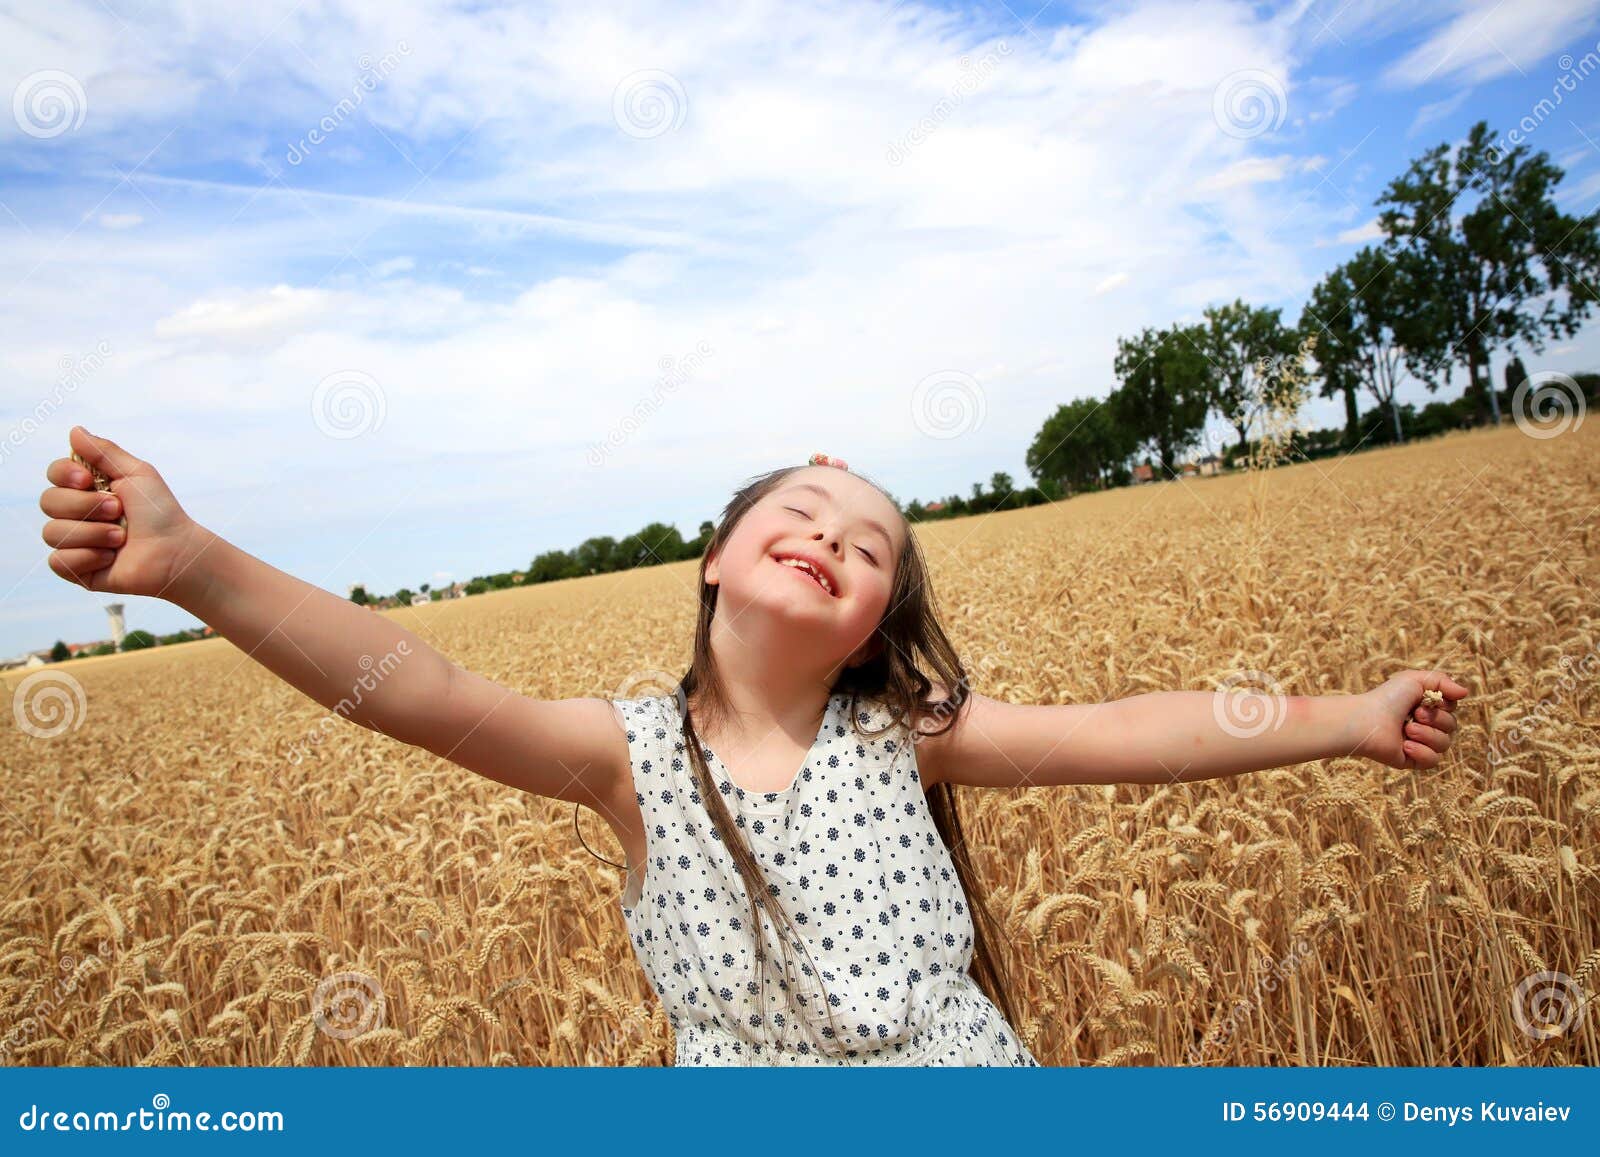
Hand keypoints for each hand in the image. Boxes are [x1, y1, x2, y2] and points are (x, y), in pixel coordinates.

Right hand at [40, 427, 203, 598]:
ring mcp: (75, 542)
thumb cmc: (161, 512)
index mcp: (87, 488)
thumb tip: (75, 430)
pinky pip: (58, 561)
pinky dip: (88, 557)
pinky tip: (112, 558)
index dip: (64, 475)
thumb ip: (105, 452)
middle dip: (85, 506)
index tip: (88, 479)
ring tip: (121, 537)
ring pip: (52, 532)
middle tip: (118, 510)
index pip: (54, 474)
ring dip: (92, 533)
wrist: (176, 552)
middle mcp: (76, 513)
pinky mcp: (77, 569)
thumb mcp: (137, 474)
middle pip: (48, 502)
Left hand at [1354, 669, 1468, 770]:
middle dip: (1436, 720)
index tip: (1427, 700)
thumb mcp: (1415, 680)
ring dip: (1427, 735)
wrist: (1367, 721)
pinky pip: (1433, 761)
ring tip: (1407, 730)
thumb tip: (1465, 693)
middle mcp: (1423, 725)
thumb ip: (1442, 681)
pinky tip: (1406, 746)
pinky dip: (1422, 752)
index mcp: (1425, 707)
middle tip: (1414, 715)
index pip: (1451, 710)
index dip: (1444, 706)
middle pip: (1452, 727)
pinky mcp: (1412, 760)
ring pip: (1444, 744)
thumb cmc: (1388, 698)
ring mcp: (1418, 743)